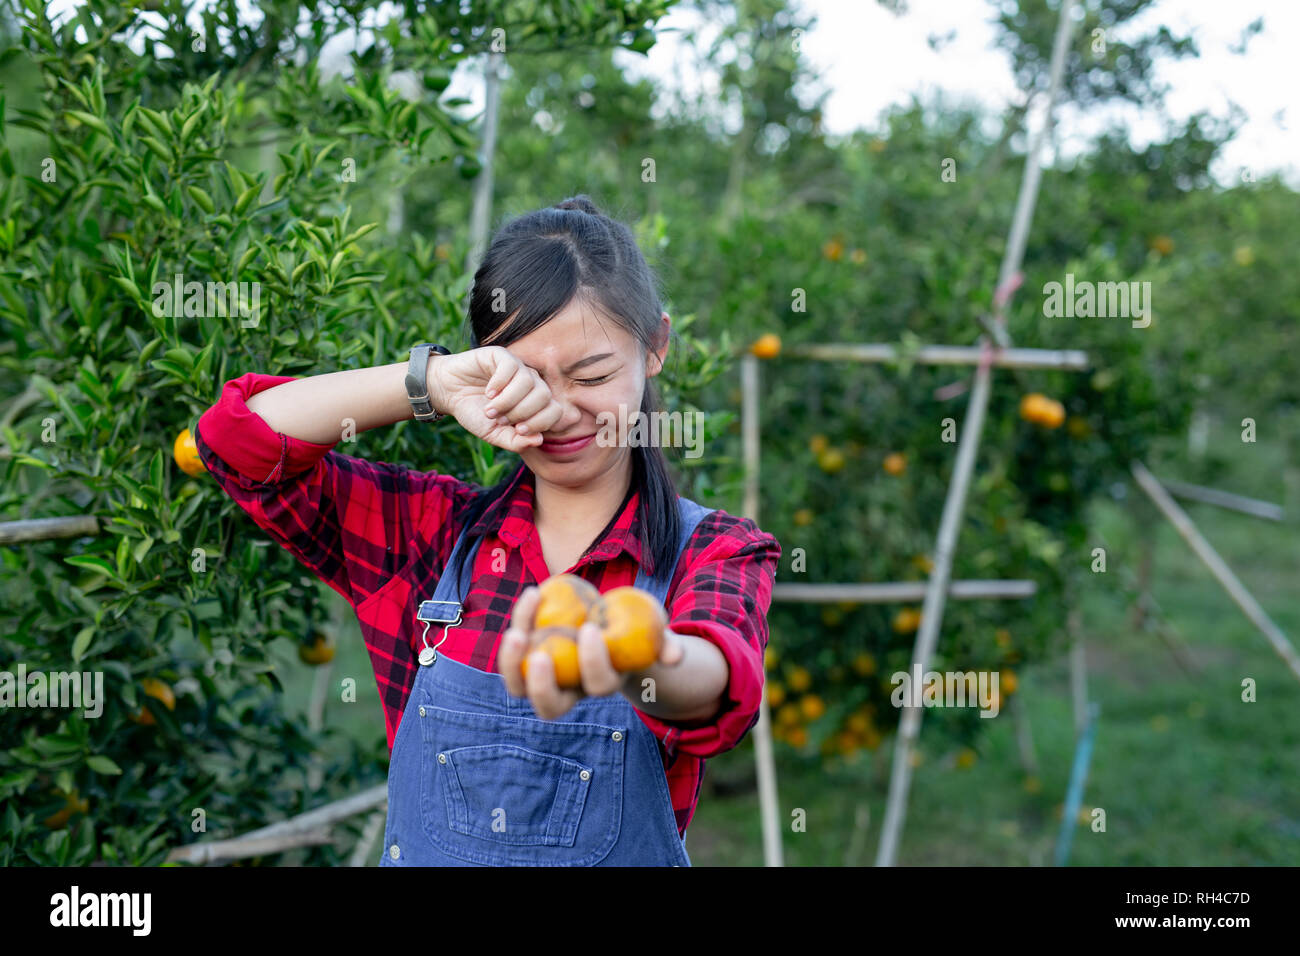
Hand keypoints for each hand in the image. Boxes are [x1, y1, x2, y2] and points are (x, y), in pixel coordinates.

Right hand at [430, 346, 565, 453]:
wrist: (449, 394)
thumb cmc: (475, 413)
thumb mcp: (494, 435)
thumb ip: (516, 442)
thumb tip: (539, 440)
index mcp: (535, 403)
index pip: (555, 411)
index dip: (540, 422)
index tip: (518, 430)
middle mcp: (531, 384)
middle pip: (544, 396)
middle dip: (522, 412)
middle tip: (500, 419)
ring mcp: (518, 368)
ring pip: (528, 381)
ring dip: (508, 401)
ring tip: (490, 409)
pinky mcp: (501, 356)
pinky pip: (511, 367)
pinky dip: (500, 384)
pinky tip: (488, 392)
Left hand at [499, 586, 686, 719]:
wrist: (610, 622)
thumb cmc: (637, 627)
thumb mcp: (656, 630)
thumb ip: (666, 643)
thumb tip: (674, 656)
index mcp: (604, 684)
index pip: (598, 684)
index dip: (593, 662)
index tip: (590, 628)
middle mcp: (571, 690)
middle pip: (550, 706)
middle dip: (541, 686)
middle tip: (538, 655)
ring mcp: (545, 677)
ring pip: (519, 687)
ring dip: (511, 663)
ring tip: (516, 632)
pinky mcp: (527, 656)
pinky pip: (515, 650)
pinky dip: (519, 624)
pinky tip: (532, 595)